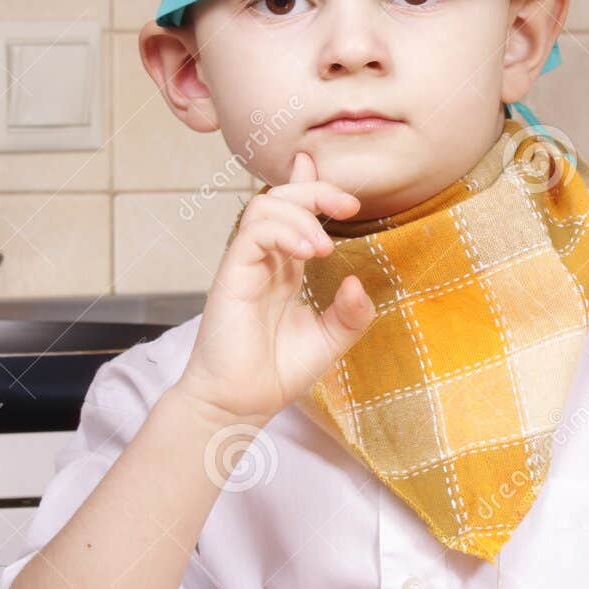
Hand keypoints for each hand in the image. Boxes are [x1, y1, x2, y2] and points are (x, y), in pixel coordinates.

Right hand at [176, 149, 376, 423]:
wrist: (240, 403)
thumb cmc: (276, 373)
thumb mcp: (330, 341)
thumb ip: (351, 314)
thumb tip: (356, 281)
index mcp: (286, 269)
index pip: (294, 213)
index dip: (311, 185)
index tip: (343, 189)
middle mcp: (265, 260)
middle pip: (282, 199)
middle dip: (317, 191)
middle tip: (348, 207)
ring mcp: (246, 264)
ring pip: (265, 207)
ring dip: (301, 214)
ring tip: (323, 247)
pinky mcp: (232, 274)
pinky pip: (253, 233)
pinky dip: (283, 232)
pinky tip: (308, 253)